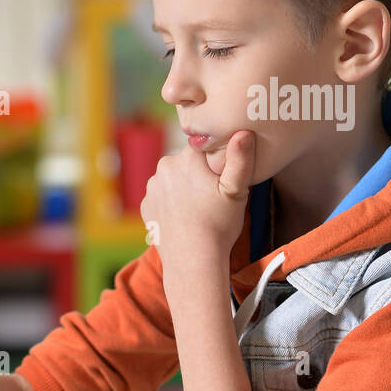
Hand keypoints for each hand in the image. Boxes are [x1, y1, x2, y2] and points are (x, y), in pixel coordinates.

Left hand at [139, 129, 256, 273]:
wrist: (192, 259)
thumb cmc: (219, 224)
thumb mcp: (237, 191)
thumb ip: (240, 159)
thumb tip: (244, 132)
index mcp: (187, 157)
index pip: (205, 146)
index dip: (216, 161)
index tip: (222, 179)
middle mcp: (165, 166)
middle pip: (187, 162)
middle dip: (199, 173)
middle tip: (213, 196)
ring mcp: (152, 186)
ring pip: (173, 179)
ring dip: (183, 187)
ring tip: (198, 209)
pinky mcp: (146, 204)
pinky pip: (162, 196)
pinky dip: (171, 203)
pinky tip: (184, 217)